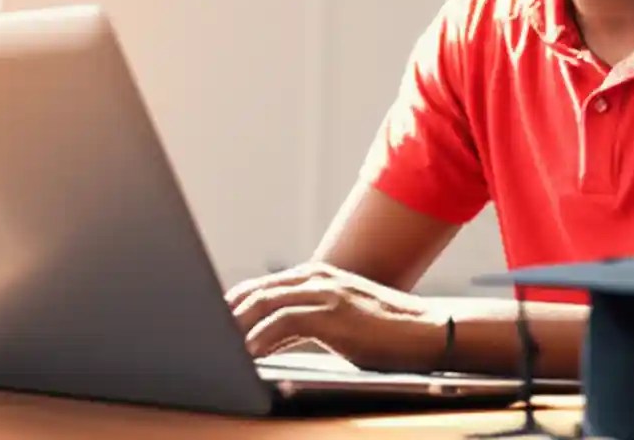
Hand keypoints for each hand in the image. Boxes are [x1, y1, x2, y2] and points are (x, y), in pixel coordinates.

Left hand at [225, 262, 445, 371]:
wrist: (429, 331)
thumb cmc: (387, 331)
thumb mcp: (342, 317)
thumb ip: (309, 318)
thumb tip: (274, 337)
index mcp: (316, 276)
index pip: (261, 287)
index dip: (233, 306)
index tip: (212, 325)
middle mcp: (316, 278)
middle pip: (255, 294)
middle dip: (227, 317)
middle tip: (204, 339)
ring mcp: (324, 293)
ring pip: (263, 306)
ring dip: (237, 331)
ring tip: (218, 350)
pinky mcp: (332, 314)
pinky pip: (282, 325)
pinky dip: (260, 341)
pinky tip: (249, 356)